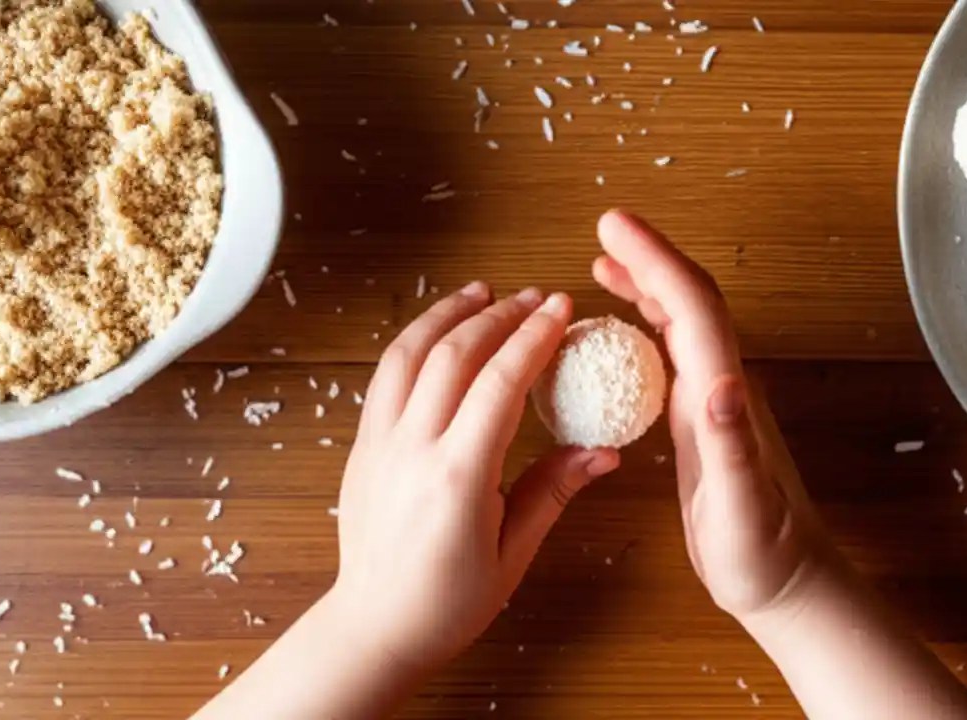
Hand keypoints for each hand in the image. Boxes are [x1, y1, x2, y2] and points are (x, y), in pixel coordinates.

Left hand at [332, 282, 620, 670]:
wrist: (375, 627)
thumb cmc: (447, 602)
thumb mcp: (513, 552)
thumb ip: (553, 491)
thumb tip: (604, 451)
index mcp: (457, 478)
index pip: (500, 383)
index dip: (534, 337)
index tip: (561, 310)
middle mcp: (412, 450)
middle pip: (455, 355)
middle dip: (500, 316)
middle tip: (535, 298)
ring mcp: (379, 444)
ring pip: (409, 353)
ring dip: (448, 314)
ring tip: (483, 293)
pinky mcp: (362, 445)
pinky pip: (386, 376)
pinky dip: (414, 342)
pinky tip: (439, 332)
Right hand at [592, 211, 823, 619]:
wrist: (786, 582)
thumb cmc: (764, 552)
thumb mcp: (743, 505)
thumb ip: (733, 445)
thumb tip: (719, 383)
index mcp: (725, 394)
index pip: (691, 308)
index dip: (654, 260)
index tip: (614, 226)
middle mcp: (722, 386)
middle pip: (687, 301)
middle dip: (649, 257)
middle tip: (605, 227)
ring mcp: (713, 402)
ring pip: (680, 324)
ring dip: (647, 285)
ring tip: (604, 263)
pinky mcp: (700, 423)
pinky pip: (669, 356)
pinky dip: (644, 328)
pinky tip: (621, 332)